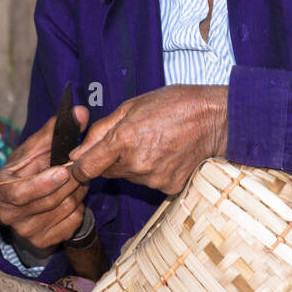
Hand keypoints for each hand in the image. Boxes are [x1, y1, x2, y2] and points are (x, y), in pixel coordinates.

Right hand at [0, 105, 90, 250]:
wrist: (25, 200)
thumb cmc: (28, 169)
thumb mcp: (35, 149)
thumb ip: (55, 131)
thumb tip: (80, 112)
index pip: (18, 192)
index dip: (42, 183)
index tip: (63, 171)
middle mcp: (8, 215)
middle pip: (48, 201)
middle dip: (70, 181)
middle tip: (80, 167)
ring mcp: (25, 231)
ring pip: (64, 210)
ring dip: (78, 192)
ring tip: (78, 178)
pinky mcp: (42, 241)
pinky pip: (72, 223)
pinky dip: (79, 207)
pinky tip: (74, 196)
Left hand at [69, 85, 227, 194]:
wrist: (215, 119)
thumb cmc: (174, 105)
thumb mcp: (131, 106)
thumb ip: (100, 130)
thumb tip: (77, 151)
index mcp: (123, 140)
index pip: (86, 168)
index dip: (79, 168)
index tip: (81, 163)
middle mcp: (136, 164)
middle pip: (108, 171)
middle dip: (112, 159)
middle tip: (133, 139)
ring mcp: (153, 178)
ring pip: (129, 176)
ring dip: (133, 164)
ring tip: (155, 143)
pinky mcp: (167, 187)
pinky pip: (150, 182)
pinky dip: (153, 171)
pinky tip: (167, 154)